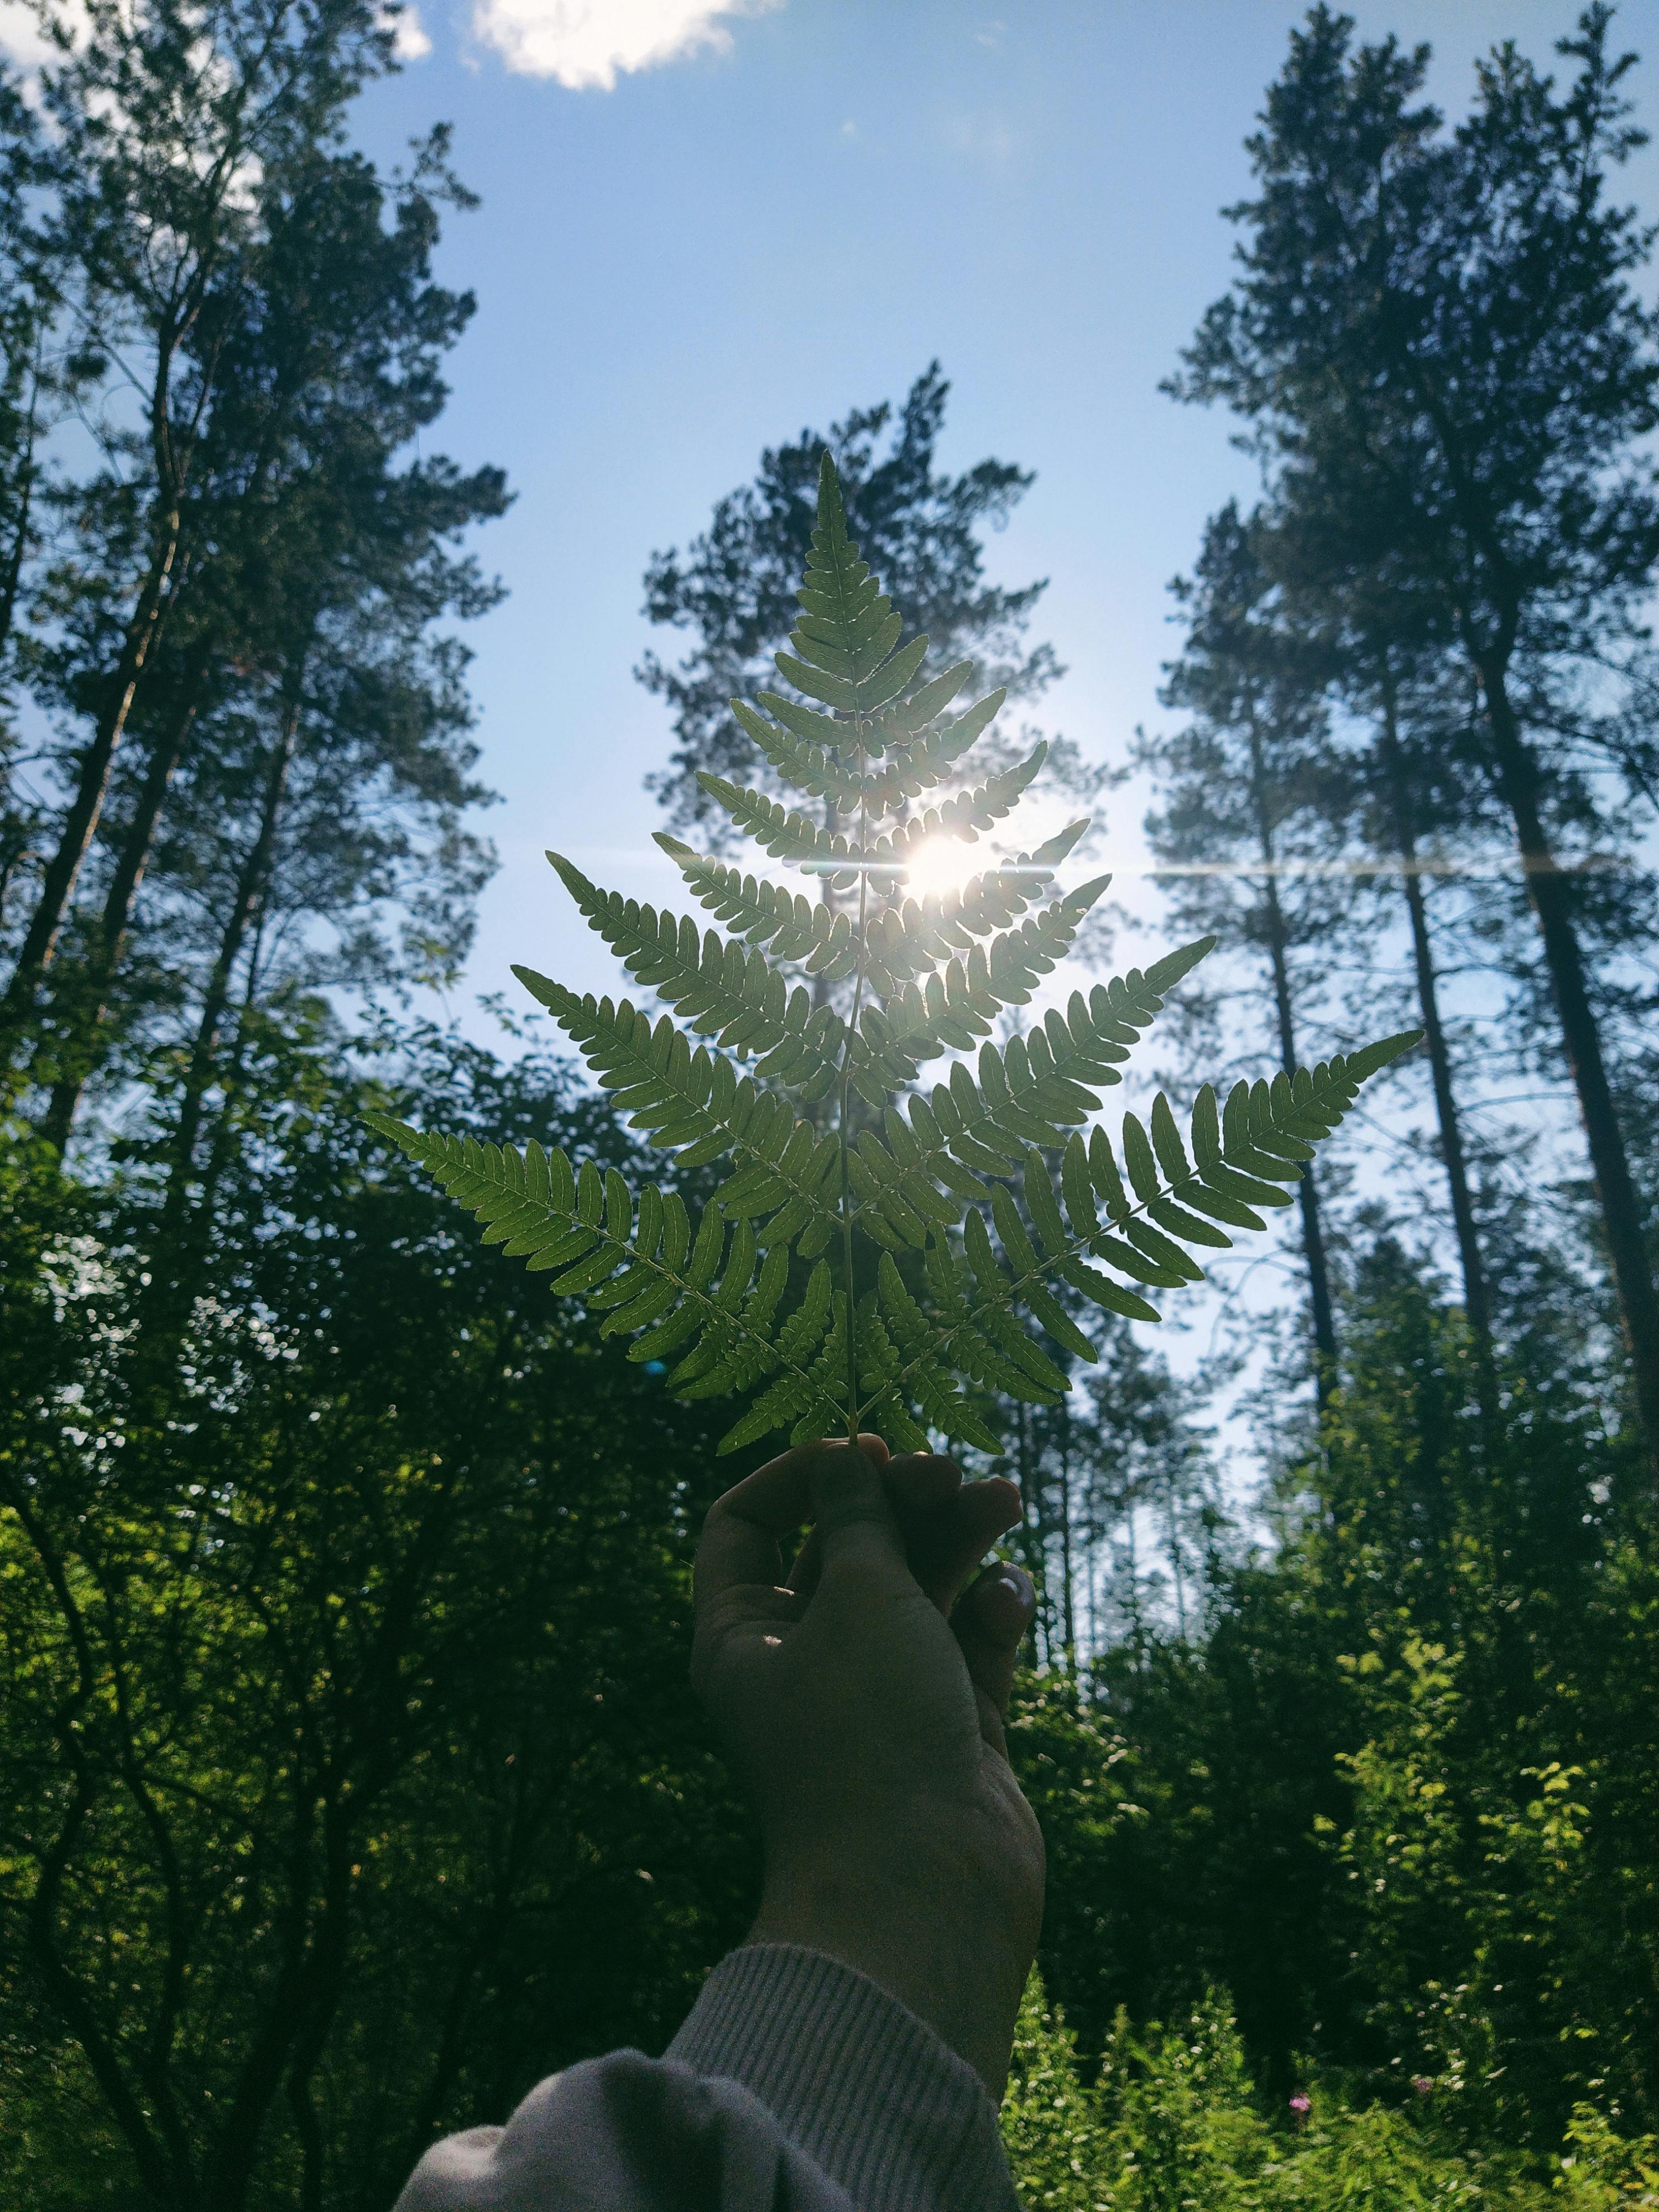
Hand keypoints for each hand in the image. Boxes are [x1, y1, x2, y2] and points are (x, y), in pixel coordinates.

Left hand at [690, 1434, 1043, 2100]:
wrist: (927, 1887)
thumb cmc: (870, 1730)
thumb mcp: (859, 1595)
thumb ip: (859, 1517)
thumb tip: (846, 1456)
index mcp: (743, 1635)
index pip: (745, 1526)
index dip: (797, 1476)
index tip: (860, 1447)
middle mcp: (803, 1661)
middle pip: (842, 1547)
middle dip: (898, 1500)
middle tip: (950, 1470)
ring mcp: (879, 1695)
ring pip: (914, 1587)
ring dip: (956, 1537)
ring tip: (1004, 1498)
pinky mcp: (946, 1724)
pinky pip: (965, 1642)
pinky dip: (987, 1610)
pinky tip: (1006, 1596)